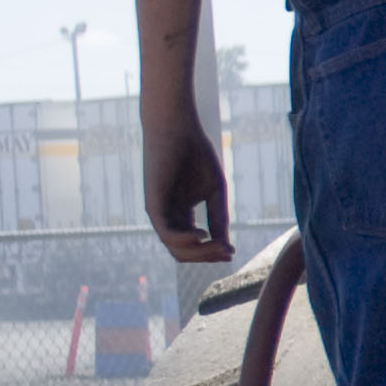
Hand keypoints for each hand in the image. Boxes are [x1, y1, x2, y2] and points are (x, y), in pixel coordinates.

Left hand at [146, 114, 234, 262]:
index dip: (212, 253)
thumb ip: (218, 218)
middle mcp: (167, 217)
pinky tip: (203, 235)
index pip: (193, 246)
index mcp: (180, 215)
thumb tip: (225, 246)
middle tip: (227, 251)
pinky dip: (185, 239)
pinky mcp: (153, 205)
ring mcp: (158, 213)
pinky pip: (167, 233)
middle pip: (183, 252)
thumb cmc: (196, 155)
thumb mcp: (215, 191)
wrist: (176, 129)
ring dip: (199, 252)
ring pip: (175, 248)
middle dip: (207, 256)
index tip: (232, 251)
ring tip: (219, 245)